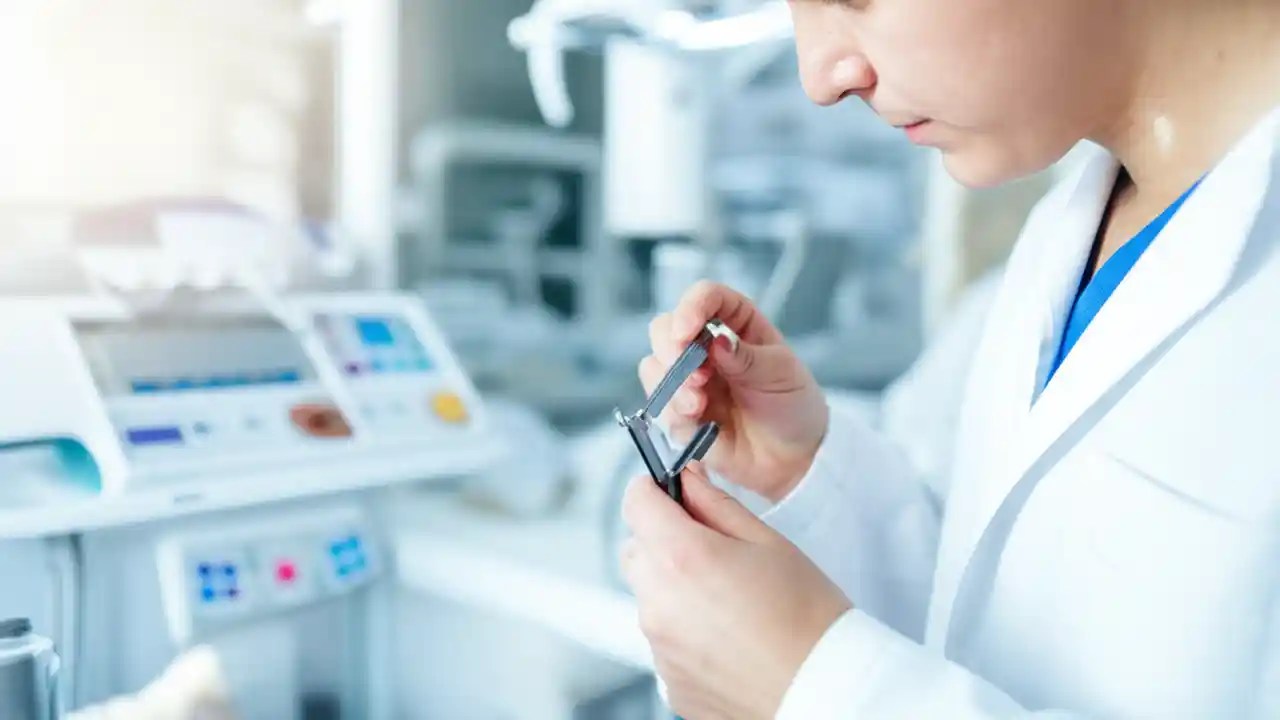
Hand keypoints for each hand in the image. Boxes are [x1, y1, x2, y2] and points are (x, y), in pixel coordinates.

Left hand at [621, 465, 851, 719]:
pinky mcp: (668, 679)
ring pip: (649, 597)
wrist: (825, 690)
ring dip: (674, 588)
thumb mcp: (768, 542)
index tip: (673, 495)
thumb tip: (688, 480)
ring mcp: (659, 646)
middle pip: (635, 551)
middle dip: (663, 541)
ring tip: (728, 601)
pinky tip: (727, 635)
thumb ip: (716, 503)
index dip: (654, 491)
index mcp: (681, 557)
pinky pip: (664, 638)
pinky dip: (684, 629)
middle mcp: (659, 602)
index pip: (635, 502)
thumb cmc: (808, 617)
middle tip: (712, 550)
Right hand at [642, 281, 828, 501]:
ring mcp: (688, 378)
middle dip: (671, 349)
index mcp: (735, 322)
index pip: (705, 297)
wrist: (791, 458)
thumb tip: (717, 338)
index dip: (691, 308)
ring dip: (672, 386)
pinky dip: (673, 414)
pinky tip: (698, 423)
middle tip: (695, 376)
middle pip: (665, 328)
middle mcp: (704, 345)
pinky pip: (658, 406)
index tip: (687, 331)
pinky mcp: (678, 411)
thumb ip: (746, 356)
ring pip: (654, 366)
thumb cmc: (792, 406)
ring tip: (699, 406)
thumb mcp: (780, 374)